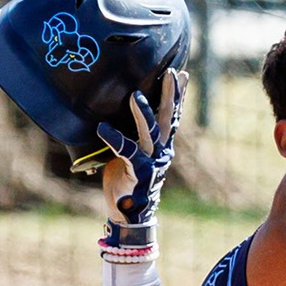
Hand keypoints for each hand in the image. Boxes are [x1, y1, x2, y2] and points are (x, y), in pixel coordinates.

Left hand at [100, 68, 187, 225]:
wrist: (130, 212)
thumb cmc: (127, 180)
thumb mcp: (132, 153)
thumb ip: (131, 136)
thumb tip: (115, 113)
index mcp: (162, 145)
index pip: (172, 116)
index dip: (178, 95)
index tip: (183, 74)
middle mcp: (162, 151)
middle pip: (169, 118)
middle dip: (171, 95)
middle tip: (172, 73)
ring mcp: (152, 161)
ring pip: (151, 133)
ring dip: (144, 113)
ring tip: (136, 96)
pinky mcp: (139, 172)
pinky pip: (127, 152)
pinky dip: (114, 139)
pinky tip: (102, 128)